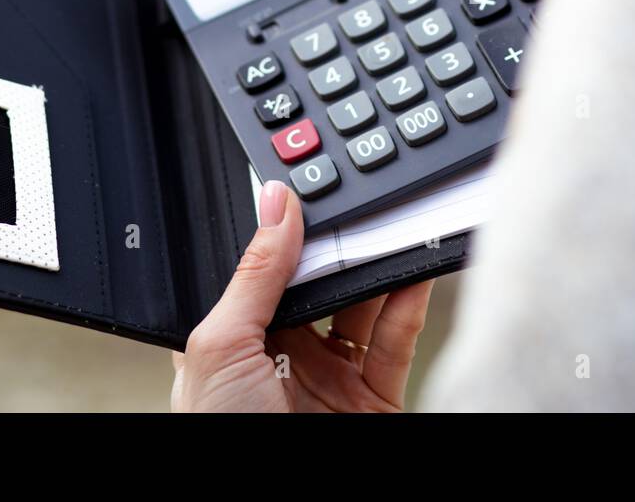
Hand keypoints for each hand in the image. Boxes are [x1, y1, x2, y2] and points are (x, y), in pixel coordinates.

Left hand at [170, 180, 434, 411]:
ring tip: (392, 230)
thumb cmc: (220, 440)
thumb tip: (277, 206)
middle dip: (341, 247)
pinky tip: (414, 269)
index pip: (265, 273)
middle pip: (321, 284)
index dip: (288, 235)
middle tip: (358, 210)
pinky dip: (411, 301)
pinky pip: (397, 340)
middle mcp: (282, 358)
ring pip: (364, 306)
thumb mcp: (219, 346)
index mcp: (232, 343)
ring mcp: (330, 378)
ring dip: (380, 268)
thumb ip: (255, 273)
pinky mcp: (374, 399)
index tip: (310, 195)